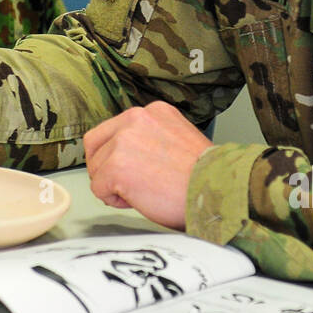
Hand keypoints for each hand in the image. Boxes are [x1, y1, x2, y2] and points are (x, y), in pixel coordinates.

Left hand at [84, 102, 213, 229]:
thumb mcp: (177, 139)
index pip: (114, 129)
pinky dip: (114, 200)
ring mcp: (123, 141)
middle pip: (95, 144)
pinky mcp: (116, 166)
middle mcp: (135, 119)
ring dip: (113, 185)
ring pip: (96, 168)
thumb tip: (131, 155)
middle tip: (127, 184)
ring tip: (143, 192)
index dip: (118, 154)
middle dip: (105, 167)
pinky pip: (98, 188)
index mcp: (152, 112)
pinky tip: (139, 199)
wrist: (217, 190)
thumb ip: (151, 138)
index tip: (135, 169)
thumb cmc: (204, 175)